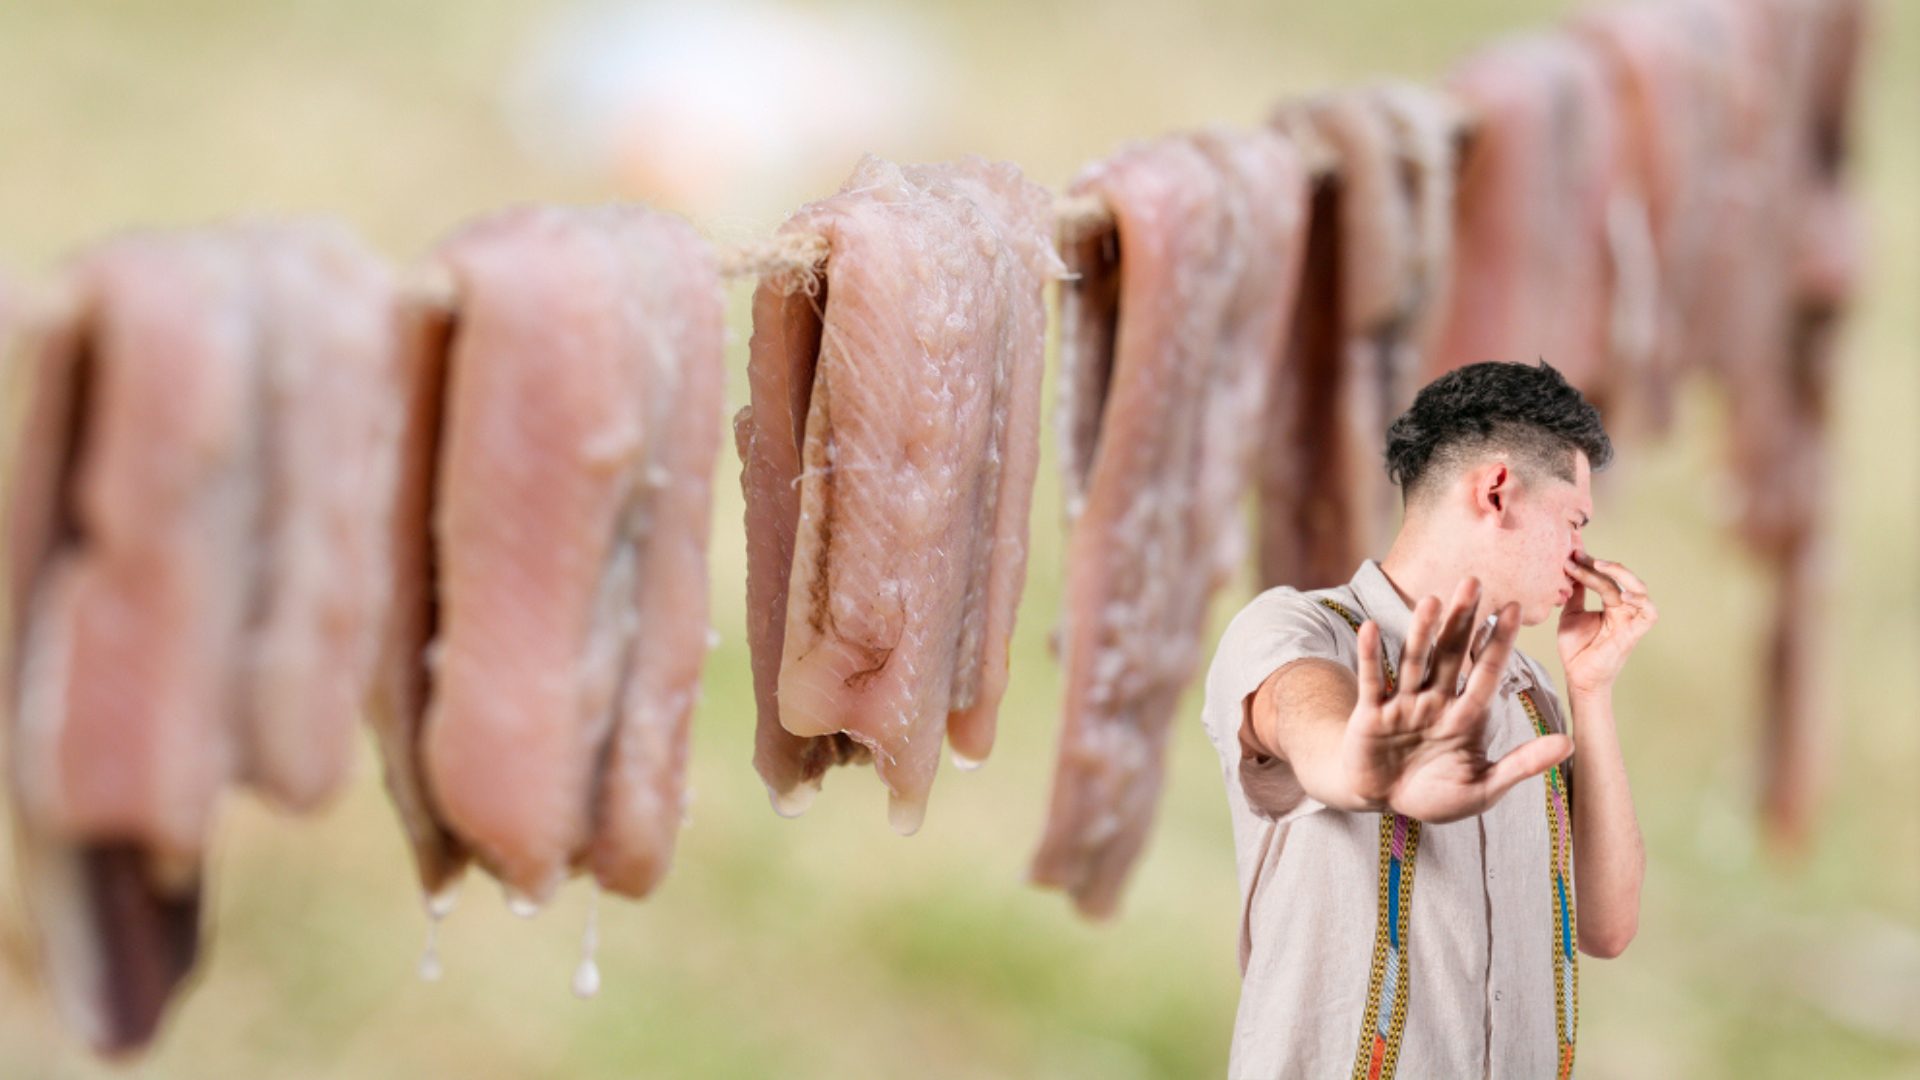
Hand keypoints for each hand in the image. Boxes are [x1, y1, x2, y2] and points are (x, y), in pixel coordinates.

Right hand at [1342, 577, 1573, 822]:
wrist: (1383, 802)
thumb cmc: (1435, 796)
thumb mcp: (1484, 788)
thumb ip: (1522, 764)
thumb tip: (1568, 743)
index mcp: (1466, 717)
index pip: (1487, 674)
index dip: (1500, 642)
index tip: (1515, 609)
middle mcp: (1435, 702)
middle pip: (1451, 655)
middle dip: (1463, 620)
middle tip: (1474, 581)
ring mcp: (1403, 706)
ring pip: (1415, 661)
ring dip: (1422, 632)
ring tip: (1432, 601)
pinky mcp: (1371, 715)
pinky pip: (1373, 681)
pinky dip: (1371, 655)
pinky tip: (1371, 627)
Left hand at [1558, 553, 1657, 695]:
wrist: (1577, 676)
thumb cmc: (1576, 648)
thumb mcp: (1571, 614)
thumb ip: (1576, 594)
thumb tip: (1572, 569)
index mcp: (1610, 604)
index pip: (1604, 578)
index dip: (1589, 565)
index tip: (1571, 555)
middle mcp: (1624, 609)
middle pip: (1621, 579)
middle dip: (1600, 565)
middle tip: (1579, 557)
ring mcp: (1630, 620)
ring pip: (1639, 590)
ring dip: (1622, 575)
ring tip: (1599, 566)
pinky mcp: (1634, 633)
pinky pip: (1649, 614)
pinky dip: (1641, 601)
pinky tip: (1623, 594)